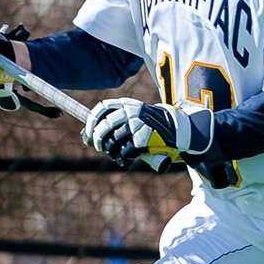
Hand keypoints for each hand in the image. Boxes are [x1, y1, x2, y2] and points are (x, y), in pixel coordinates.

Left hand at [83, 98, 213, 163]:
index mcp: (127, 104)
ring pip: (113, 140)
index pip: (102, 109)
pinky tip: (126, 158)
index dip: (91, 122)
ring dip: (111, 151)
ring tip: (115, 156)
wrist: (178, 129)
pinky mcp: (144, 137)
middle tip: (99, 147)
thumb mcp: (133, 118)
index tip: (88, 133)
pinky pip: (126, 150)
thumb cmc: (151, 126)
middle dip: (98, 140)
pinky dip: (124, 156)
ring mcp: (138, 124)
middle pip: (104, 126)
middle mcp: (131, 111)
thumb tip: (84, 136)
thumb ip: (113, 124)